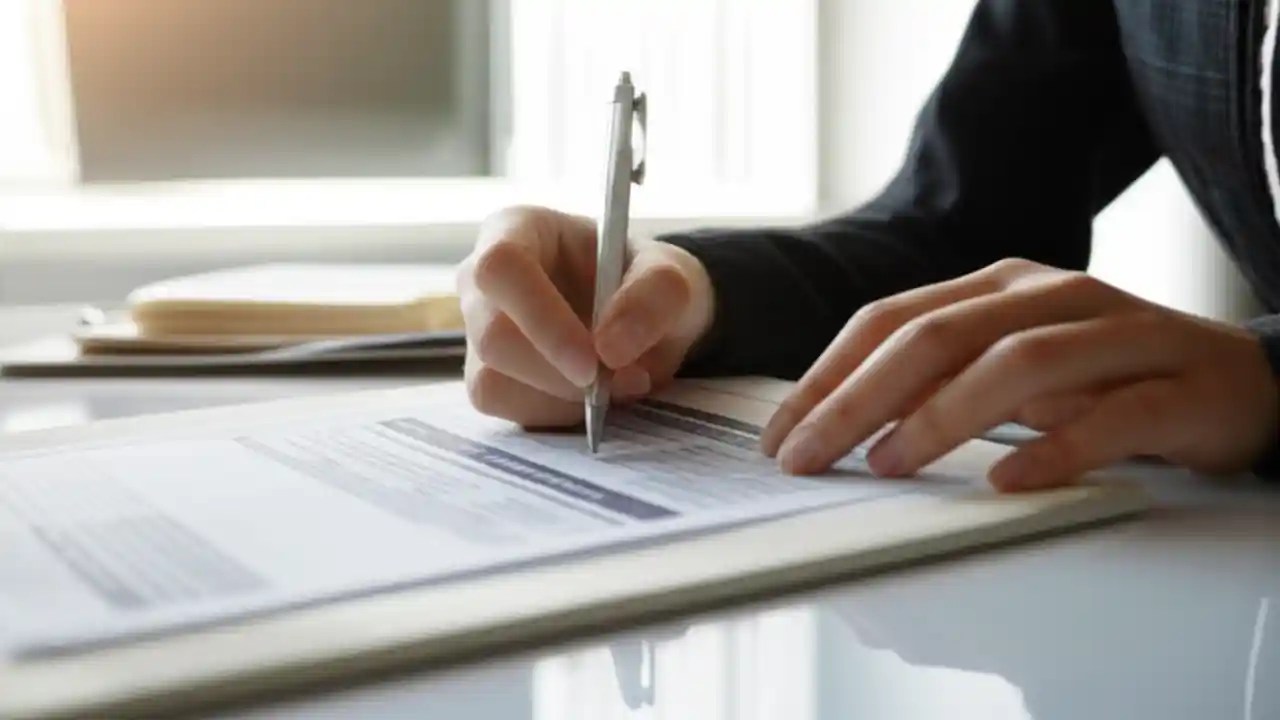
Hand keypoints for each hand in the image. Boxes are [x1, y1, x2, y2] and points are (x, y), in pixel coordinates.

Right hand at [457, 206, 714, 427]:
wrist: (644, 319)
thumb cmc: (647, 282)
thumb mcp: (673, 276)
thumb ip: (654, 296)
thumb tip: (609, 350)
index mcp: (516, 229)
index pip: (500, 268)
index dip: (541, 318)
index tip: (593, 361)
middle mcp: (481, 279)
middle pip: (492, 335)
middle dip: (558, 373)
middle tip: (619, 381)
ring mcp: (477, 331)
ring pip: (493, 381)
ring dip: (562, 398)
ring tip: (616, 383)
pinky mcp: (486, 377)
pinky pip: (505, 408)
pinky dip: (554, 415)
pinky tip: (587, 398)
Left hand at [761, 258, 1279, 490]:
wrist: (1238, 379)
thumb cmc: (1104, 376)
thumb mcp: (1007, 367)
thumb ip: (937, 379)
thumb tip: (841, 423)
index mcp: (999, 287)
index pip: (891, 319)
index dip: (827, 376)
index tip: (782, 434)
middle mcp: (1051, 297)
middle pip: (937, 335)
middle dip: (857, 398)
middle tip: (808, 455)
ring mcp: (1117, 335)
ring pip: (1016, 364)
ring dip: (940, 417)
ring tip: (887, 464)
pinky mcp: (1177, 386)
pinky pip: (1112, 416)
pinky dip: (1056, 449)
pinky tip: (1008, 483)